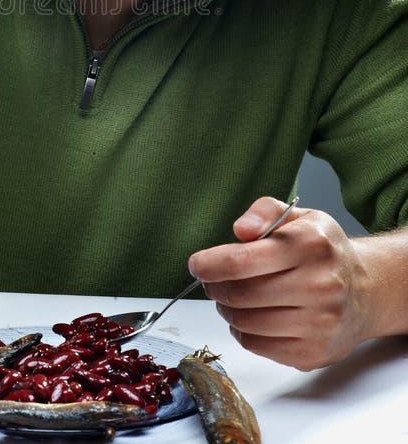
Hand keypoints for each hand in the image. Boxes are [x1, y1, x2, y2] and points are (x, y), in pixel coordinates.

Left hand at [188, 197, 370, 369]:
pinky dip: (242, 331)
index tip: (197, 264)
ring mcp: (318, 323)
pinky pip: (257, 345)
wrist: (366, 292)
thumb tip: (241, 229)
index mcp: (310, 245)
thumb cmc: (324, 251)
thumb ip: (265, 211)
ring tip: (231, 297)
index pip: (242, 261)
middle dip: (215, 287)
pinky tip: (250, 316)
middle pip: (239, 294)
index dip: (209, 264)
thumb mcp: (300, 216)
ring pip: (244, 323)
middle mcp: (318, 285)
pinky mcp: (312, 352)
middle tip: (212, 280)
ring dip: (226, 310)